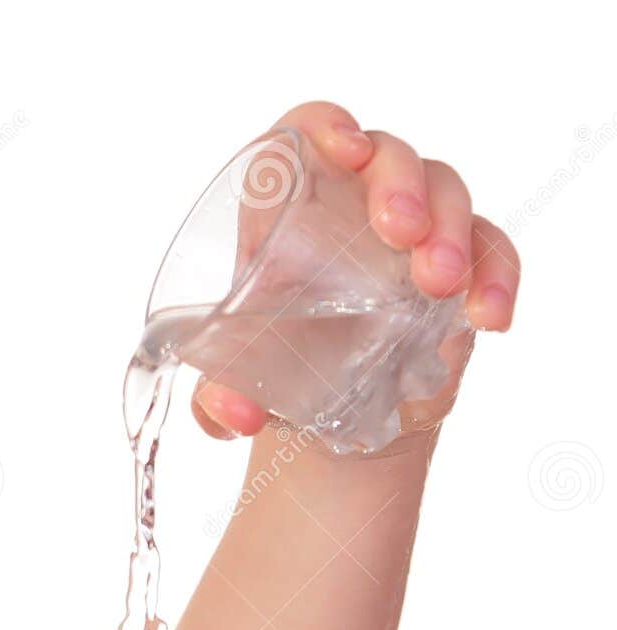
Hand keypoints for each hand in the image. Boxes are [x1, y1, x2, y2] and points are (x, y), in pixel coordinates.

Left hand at [190, 101, 521, 442]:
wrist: (328, 416)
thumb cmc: (271, 372)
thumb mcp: (235, 387)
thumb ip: (218, 400)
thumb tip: (232, 416)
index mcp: (288, 211)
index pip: (308, 132)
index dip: (328, 126)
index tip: (347, 151)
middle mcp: (354, 204)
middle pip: (389, 154)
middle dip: (401, 184)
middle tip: (402, 235)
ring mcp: (414, 229)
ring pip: (447, 190)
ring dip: (452, 230)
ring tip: (439, 286)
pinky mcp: (460, 265)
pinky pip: (493, 247)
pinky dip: (498, 276)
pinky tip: (489, 317)